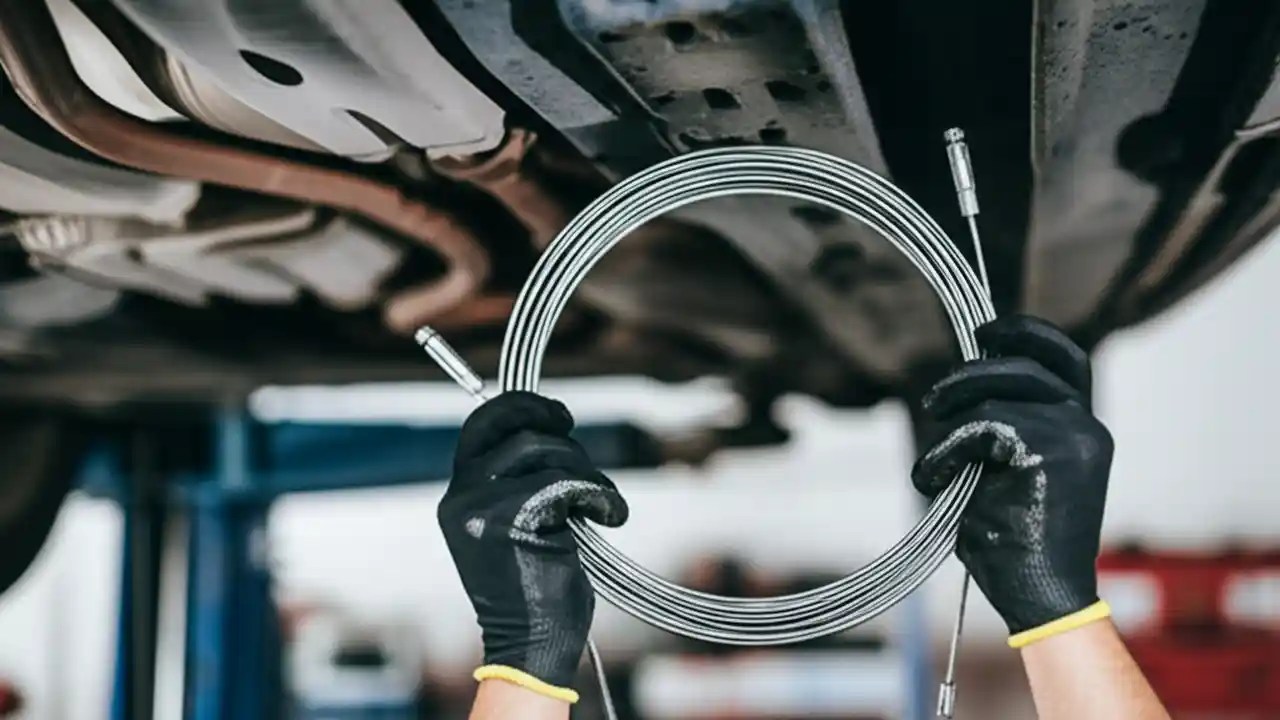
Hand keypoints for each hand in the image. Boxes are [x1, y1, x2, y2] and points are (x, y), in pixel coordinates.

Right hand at [439, 391, 627, 702]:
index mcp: (459, 496)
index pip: (482, 425)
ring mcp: (483, 507)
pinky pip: (568, 482)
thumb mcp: (516, 525)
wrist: (531, 643)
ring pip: (546, 453)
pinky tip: (610, 516)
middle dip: (563, 440)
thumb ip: (519, 480)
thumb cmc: (534, 589)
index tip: (558, 415)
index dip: (521, 407)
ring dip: (586, 474)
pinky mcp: (513, 519)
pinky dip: (600, 494)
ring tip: (600, 505)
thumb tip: (552, 432)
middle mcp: (462, 497)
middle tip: (588, 461)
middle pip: (519, 432)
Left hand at [912, 315, 1113, 644]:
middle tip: (934, 398)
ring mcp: (1071, 436)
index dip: (1027, 333)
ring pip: (997, 395)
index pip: (1066, 358)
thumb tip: (956, 388)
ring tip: (934, 459)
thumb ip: (997, 429)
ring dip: (952, 418)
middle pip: (1025, 366)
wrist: (1042, 595)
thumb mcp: (1007, 472)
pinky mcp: (1046, 451)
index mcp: (1084, 428)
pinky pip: (980, 427)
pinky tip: (934, 477)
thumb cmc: (1017, 542)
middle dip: (970, 372)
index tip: (985, 332)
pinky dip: (947, 450)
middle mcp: (1086, 425)